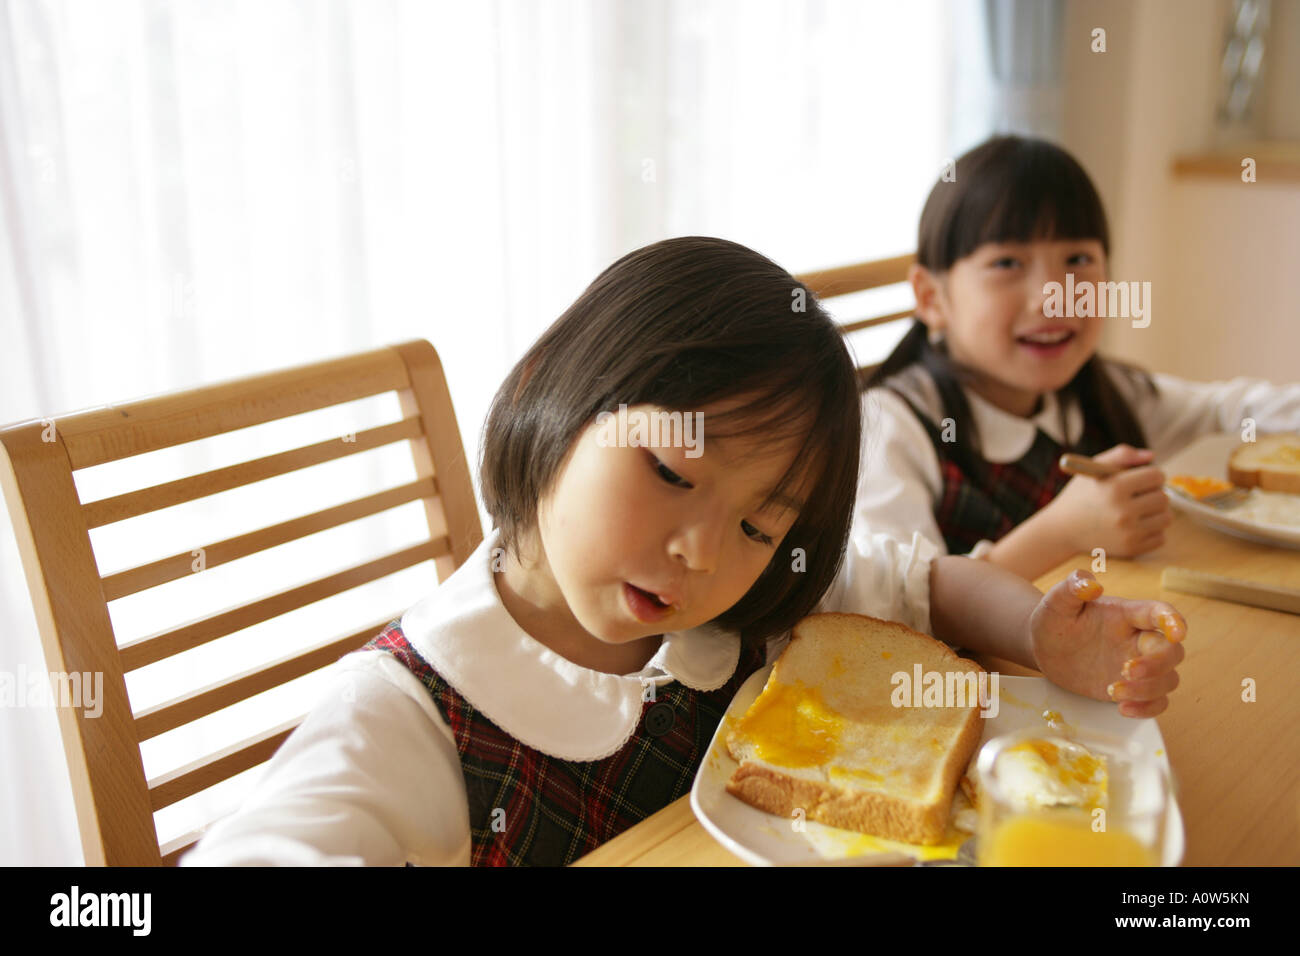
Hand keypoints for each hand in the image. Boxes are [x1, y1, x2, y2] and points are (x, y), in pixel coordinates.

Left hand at [1028, 568, 1185, 717]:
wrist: (1044, 648)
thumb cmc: (1054, 621)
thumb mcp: (1056, 603)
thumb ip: (1072, 587)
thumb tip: (1092, 585)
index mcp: (1126, 614)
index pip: (1159, 613)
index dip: (1173, 621)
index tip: (1176, 633)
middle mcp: (1138, 639)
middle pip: (1172, 652)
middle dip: (1157, 664)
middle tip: (1125, 671)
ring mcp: (1138, 665)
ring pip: (1168, 679)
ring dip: (1148, 690)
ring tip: (1112, 691)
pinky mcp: (1133, 688)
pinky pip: (1157, 702)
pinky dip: (1147, 709)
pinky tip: (1122, 709)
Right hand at [1049, 444, 1171, 557]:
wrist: (1061, 530)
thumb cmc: (1080, 495)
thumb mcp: (1093, 468)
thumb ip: (1122, 454)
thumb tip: (1151, 456)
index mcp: (1115, 487)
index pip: (1156, 476)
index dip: (1151, 475)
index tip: (1143, 480)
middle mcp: (1123, 511)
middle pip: (1163, 497)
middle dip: (1154, 494)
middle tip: (1140, 496)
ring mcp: (1128, 532)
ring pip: (1166, 518)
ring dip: (1156, 513)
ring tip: (1140, 511)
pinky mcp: (1131, 549)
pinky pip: (1160, 537)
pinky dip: (1152, 531)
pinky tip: (1136, 526)